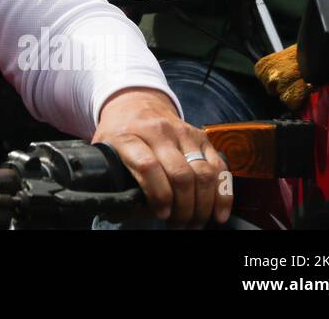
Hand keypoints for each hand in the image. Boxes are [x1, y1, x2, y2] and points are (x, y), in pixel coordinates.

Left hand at [94, 88, 231, 227]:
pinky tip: (218, 213)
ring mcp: (182, 132)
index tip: (161, 214)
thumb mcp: (105, 151)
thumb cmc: (119, 134)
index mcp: (128, 136)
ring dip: (203, 205)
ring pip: (203, 172)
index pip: (148, 165)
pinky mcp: (201, 136)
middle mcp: (157, 131)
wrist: (135, 103)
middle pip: (180, 174)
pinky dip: (222, 193)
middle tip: (180, 226)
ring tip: (195, 222)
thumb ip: (112, 179)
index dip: (158, 194)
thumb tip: (121, 211)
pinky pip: (219, 167)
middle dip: (183, 207)